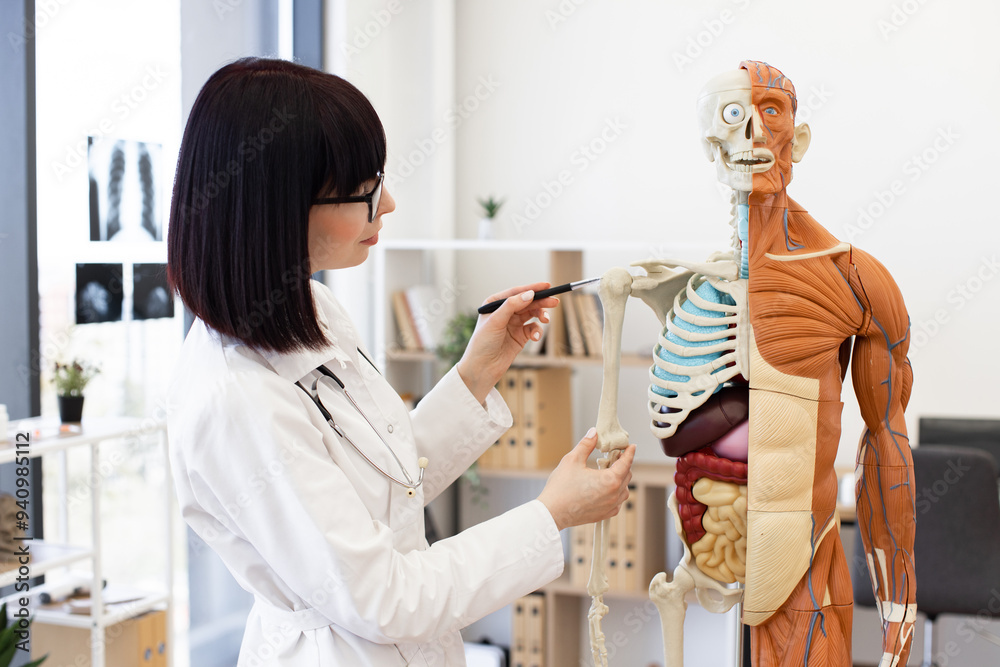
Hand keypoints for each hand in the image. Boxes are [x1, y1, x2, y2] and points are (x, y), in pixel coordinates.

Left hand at [455, 282, 557, 403]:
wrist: (482, 369)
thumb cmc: (482, 343)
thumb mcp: (496, 321)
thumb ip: (512, 305)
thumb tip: (530, 294)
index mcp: (495, 303)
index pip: (516, 292)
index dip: (532, 288)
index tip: (547, 286)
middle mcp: (505, 312)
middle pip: (527, 302)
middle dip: (541, 302)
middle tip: (554, 302)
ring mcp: (513, 324)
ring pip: (532, 314)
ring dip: (541, 315)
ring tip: (546, 320)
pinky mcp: (520, 336)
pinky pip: (533, 329)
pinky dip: (537, 331)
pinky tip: (535, 337)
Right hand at [537, 428, 635, 530]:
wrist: (552, 512)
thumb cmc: (561, 487)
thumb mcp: (572, 459)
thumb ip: (586, 444)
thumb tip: (594, 432)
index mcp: (610, 480)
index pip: (626, 463)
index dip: (629, 453)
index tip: (631, 446)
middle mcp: (614, 495)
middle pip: (627, 476)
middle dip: (623, 464)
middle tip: (614, 456)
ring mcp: (610, 507)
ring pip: (624, 490)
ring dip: (620, 480)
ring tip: (609, 472)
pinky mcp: (604, 515)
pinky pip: (617, 503)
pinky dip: (615, 494)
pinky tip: (605, 488)